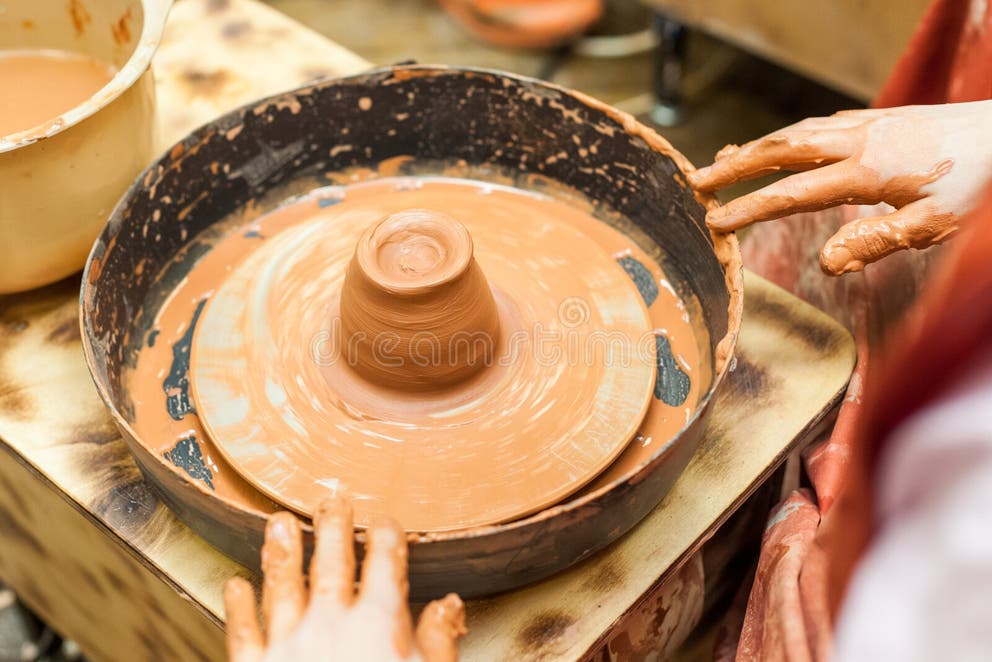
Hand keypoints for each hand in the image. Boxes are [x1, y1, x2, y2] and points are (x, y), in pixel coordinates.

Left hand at [224, 496, 465, 661]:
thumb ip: (438, 645)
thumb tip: (447, 605)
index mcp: (380, 626)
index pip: (387, 567)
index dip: (388, 539)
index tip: (387, 522)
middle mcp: (332, 625)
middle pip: (333, 564)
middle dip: (333, 527)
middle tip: (332, 499)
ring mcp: (289, 647)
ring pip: (283, 587)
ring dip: (281, 552)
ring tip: (276, 523)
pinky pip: (243, 634)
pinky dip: (238, 607)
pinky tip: (234, 585)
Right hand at [688, 101, 991, 273]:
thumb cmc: (977, 184)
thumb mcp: (933, 225)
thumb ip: (877, 242)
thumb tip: (827, 263)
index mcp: (866, 172)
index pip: (792, 194)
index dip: (749, 209)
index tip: (715, 224)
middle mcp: (857, 142)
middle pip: (780, 150)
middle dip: (735, 167)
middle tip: (697, 182)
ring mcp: (866, 124)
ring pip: (796, 132)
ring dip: (755, 147)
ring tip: (724, 162)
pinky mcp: (877, 119)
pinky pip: (818, 125)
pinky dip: (787, 136)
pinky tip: (781, 145)